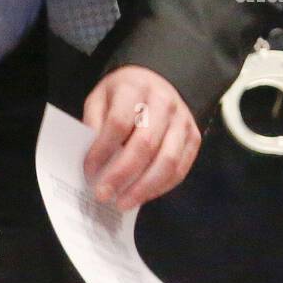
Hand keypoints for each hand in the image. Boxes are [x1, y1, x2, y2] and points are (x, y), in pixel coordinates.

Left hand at [82, 65, 200, 210]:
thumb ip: (94, 123)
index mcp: (134, 88)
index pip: (119, 122)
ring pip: (167, 160)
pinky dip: (160, 187)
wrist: (156, 80)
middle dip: (122, 175)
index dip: (102, 150)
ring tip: (123, 202)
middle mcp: (163, 102)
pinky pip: (180, 169)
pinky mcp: (194, 137)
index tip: (89, 170)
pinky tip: (142, 195)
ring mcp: (182, 120)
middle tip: (103, 194)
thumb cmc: (123, 94)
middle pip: (145, 144)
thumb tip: (93, 161)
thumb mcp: (100, 98)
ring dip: (143, 188)